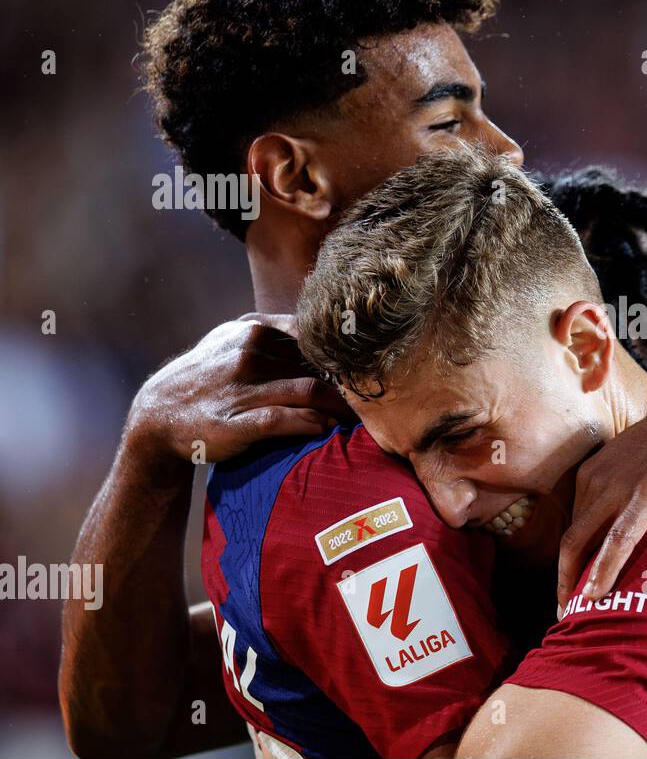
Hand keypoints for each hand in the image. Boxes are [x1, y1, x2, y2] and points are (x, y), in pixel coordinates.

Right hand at [127, 314, 351, 463]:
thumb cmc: (209, 378)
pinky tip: (327, 430)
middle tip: (378, 398)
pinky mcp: (235, 421)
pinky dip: (313, 424)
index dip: (346, 353)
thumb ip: (273, 331)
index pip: (316, 335)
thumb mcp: (232, 340)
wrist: (157, 415)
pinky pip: (286, 420)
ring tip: (363, 419)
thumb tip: (324, 329)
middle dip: (351, 384)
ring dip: (342, 408)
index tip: (370, 367)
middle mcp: (249, 352)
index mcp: (254, 329)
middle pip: (320, 366)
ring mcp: (241, 387)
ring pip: (310, 392)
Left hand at [557, 379, 646, 606]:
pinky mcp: (644, 497)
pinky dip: (602, 571)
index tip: (573, 587)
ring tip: (576, 613)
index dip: (571, 561)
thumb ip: (632, 488)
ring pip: (581, 543)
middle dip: (565, 579)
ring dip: (575, 582)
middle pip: (571, 539)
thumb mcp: (646, 463)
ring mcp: (618, 487)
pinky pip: (616, 542)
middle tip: (568, 612)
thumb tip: (637, 519)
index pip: (574, 524)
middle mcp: (596, 479)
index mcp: (595, 471)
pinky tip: (595, 596)